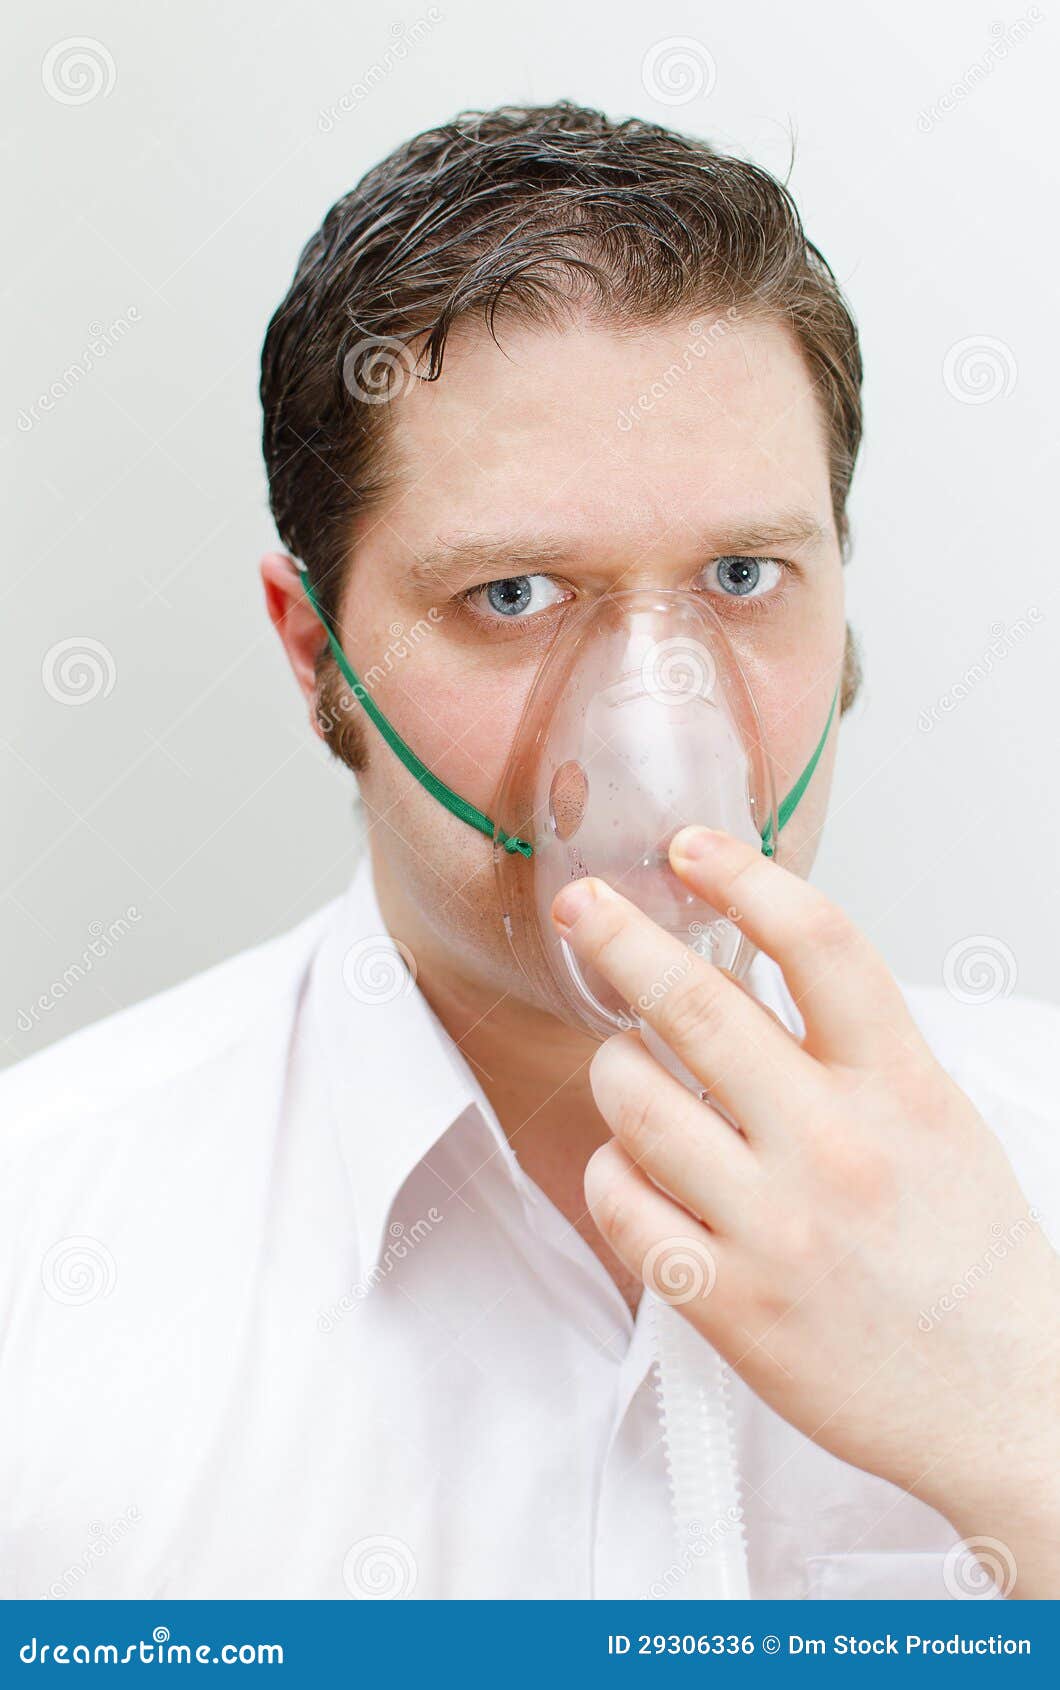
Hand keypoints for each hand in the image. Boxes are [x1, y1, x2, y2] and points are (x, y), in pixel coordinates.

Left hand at [551, 826, 1059, 1597]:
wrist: (1006, 1404)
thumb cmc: (970, 1262)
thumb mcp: (936, 1122)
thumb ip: (853, 1051)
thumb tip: (752, 975)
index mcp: (901, 1086)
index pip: (818, 943)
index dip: (744, 875)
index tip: (691, 846)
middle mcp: (834, 1144)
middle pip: (699, 1005)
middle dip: (621, 938)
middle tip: (582, 907)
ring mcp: (777, 1225)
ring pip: (638, 1102)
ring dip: (614, 1068)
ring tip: (625, 1068)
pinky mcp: (729, 1302)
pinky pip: (622, 1205)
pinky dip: (610, 1171)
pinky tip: (630, 1166)